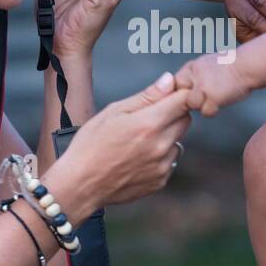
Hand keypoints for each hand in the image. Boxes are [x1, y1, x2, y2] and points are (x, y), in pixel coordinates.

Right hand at [46, 72, 193, 213]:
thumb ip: (146, 96)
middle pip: (185, 120)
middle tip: (147, 117)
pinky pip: (170, 162)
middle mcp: (161, 145)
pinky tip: (137, 158)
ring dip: (166, 137)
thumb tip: (170, 80)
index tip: (169, 95)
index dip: (178, 94)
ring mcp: (162, 166)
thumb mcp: (113, 112)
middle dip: (172, 114)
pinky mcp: (160, 181)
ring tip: (137, 142)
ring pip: (178, 142)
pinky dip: (159, 157)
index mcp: (150, 124)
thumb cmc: (91, 145)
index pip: (184, 100)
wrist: (80, 185)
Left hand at [174, 52, 250, 116]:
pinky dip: (214, 109)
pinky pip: (206, 111)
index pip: (176, 83)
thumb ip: (196, 76)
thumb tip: (187, 88)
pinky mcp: (212, 96)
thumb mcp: (208, 65)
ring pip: (193, 105)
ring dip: (204, 105)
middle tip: (205, 97)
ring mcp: (202, 85)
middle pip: (181, 96)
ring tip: (217, 97)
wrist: (249, 65)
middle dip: (190, 100)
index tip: (189, 95)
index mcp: (193, 66)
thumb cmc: (233, 66)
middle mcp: (194, 75)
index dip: (181, 91)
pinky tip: (223, 100)